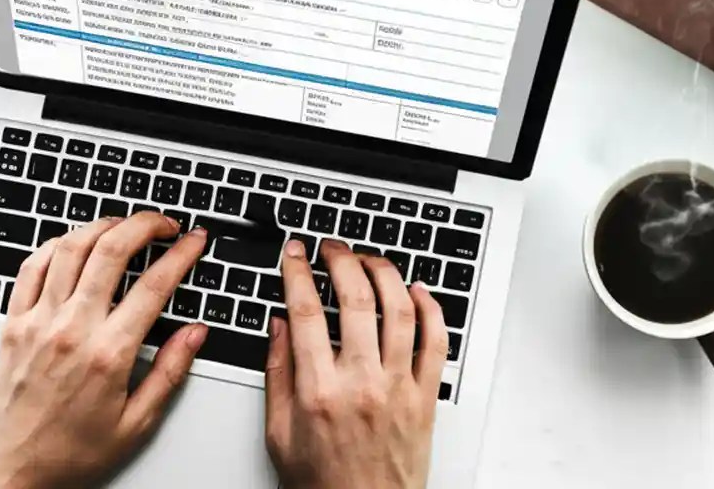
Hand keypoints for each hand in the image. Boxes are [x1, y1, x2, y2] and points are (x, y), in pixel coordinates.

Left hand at [0, 213, 208, 488]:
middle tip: (164, 223)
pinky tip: (75, 242)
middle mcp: (72, 330)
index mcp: (108, 355)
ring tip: (124, 224)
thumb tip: (195, 334)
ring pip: (72, 248)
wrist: (12, 467)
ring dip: (102, 225)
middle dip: (145, 224)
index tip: (194, 242)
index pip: (154, 286)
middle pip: (111, 250)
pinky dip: (56, 244)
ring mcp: (39, 322)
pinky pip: (33, 266)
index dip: (181, 255)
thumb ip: (170, 372)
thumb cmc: (71, 451)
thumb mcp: (136, 423)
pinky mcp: (14, 322)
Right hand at [264, 239, 447, 488]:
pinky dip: (431, 309)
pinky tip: (418, 291)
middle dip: (342, 259)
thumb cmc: (323, 483)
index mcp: (319, 390)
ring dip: (385, 273)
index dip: (297, 272)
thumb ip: (277, 373)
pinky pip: (436, 342)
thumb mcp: (279, 431)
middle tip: (332, 247)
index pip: (306, 312)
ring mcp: (399, 388)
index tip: (294, 253)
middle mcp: (362, 384)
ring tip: (370, 259)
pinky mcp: (426, 398)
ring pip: (400, 310)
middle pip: (356, 299)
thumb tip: (278, 325)